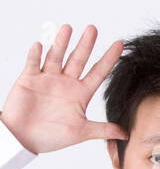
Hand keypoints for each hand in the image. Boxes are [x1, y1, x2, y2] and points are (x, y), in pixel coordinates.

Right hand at [0, 24, 125, 153]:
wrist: (24, 140)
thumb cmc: (52, 137)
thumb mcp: (81, 132)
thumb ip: (102, 129)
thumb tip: (126, 134)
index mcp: (80, 94)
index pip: (98, 72)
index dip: (109, 59)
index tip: (120, 44)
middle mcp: (66, 83)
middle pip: (78, 59)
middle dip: (86, 44)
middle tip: (93, 29)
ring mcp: (47, 79)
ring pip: (56, 56)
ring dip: (61, 43)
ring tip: (68, 28)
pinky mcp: (29, 79)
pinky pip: (33, 64)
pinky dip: (36, 55)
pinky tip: (40, 45)